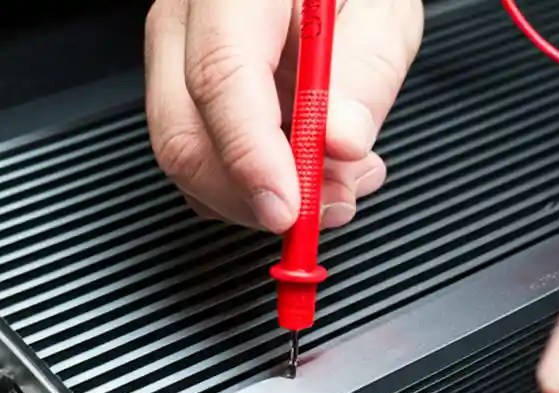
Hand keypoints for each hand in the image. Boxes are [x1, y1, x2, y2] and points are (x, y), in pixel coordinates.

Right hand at [143, 0, 423, 233]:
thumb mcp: (385, 11)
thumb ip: (367, 74)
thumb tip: (340, 143)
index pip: (219, 76)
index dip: (251, 155)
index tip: (288, 207)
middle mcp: (185, 15)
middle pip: (184, 131)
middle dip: (253, 194)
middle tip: (327, 204)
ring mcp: (173, 52)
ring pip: (186, 155)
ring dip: (258, 195)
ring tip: (335, 178)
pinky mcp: (180, 86)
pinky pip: (200, 155)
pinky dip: (250, 184)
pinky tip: (306, 166)